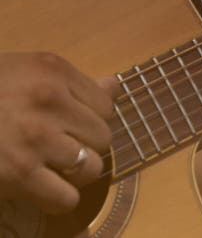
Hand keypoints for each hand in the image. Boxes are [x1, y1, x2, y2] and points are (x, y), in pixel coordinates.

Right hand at [0, 53, 115, 213]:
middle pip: (102, 136)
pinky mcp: (18, 173)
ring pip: (91, 167)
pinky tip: (42, 189)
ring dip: (74, 174)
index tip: (71, 125)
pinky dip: (59, 199)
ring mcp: (35, 136)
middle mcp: (49, 99)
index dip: (90, 120)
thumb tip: (115, 86)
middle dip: (85, 146)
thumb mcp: (27, 73)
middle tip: (59, 149)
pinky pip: (66, 197)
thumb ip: (72, 83)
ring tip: (52, 169)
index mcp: (53, 70)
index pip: (106, 104)